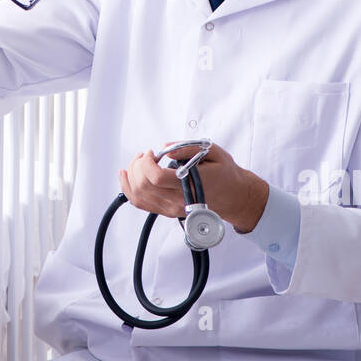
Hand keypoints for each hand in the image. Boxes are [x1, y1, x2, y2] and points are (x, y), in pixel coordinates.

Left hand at [118, 141, 268, 232]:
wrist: (234, 196)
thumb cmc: (225, 174)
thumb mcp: (213, 152)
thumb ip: (189, 148)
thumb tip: (166, 148)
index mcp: (191, 185)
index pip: (156, 178)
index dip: (146, 163)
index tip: (152, 153)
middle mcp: (179, 201)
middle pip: (144, 186)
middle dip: (138, 165)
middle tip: (146, 155)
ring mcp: (172, 209)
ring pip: (138, 196)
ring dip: (132, 175)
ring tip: (139, 162)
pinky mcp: (167, 211)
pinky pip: (141, 204)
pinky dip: (129, 189)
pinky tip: (126, 176)